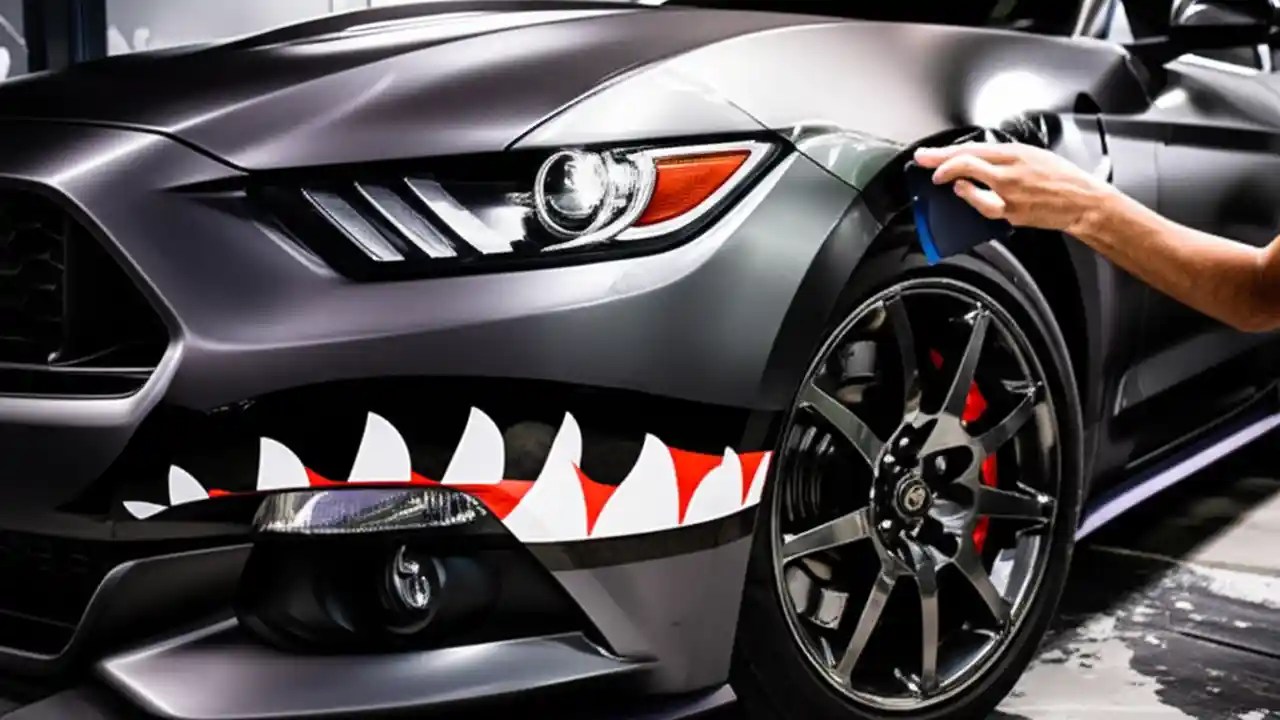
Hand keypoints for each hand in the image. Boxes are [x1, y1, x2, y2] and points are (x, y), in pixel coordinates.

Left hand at [912, 142, 1113, 235]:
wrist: (1083, 201)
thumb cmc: (1062, 178)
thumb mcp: (1033, 155)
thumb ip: (1005, 157)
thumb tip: (978, 160)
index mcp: (1015, 153)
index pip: (972, 149)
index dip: (945, 152)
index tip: (928, 154)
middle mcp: (1010, 170)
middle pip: (965, 162)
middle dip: (939, 162)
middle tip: (923, 162)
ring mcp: (1009, 192)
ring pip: (971, 183)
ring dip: (953, 179)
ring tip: (942, 178)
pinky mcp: (1012, 212)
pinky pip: (984, 206)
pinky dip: (971, 198)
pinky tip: (963, 193)